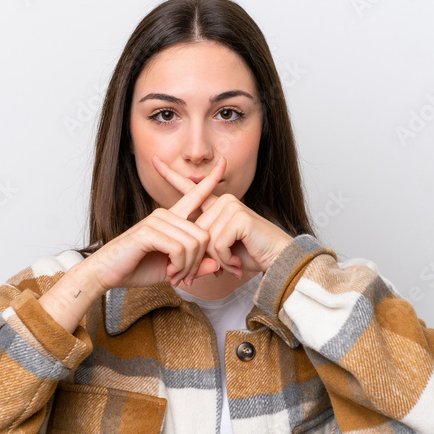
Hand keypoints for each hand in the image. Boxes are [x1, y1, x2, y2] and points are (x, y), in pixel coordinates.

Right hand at [81, 160, 235, 291]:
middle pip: (203, 234)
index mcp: (171, 218)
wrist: (105, 274)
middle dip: (199, 262)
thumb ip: (193, 266)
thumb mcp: (172, 270)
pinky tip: (170, 273)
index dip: (210, 180)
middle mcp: (165, 214)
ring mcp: (156, 220)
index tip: (224, 162)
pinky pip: (180, 249)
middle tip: (186, 278)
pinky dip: (180, 266)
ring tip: (177, 277)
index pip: (195, 195)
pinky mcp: (148, 231)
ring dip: (189, 267)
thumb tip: (215, 264)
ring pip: (194, 243)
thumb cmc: (135, 269)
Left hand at [151, 154, 293, 274]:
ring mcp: (230, 206)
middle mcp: (223, 201)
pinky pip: (217, 245)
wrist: (279, 259)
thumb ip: (203, 246)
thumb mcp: (221, 250)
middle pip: (195, 232)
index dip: (171, 176)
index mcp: (216, 205)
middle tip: (214, 272)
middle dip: (201, 259)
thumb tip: (183, 261)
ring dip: (218, 261)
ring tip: (233, 264)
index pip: (190, 190)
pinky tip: (237, 262)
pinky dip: (225, 260)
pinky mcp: (238, 217)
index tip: (154, 161)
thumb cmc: (252, 254)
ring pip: (205, 241)